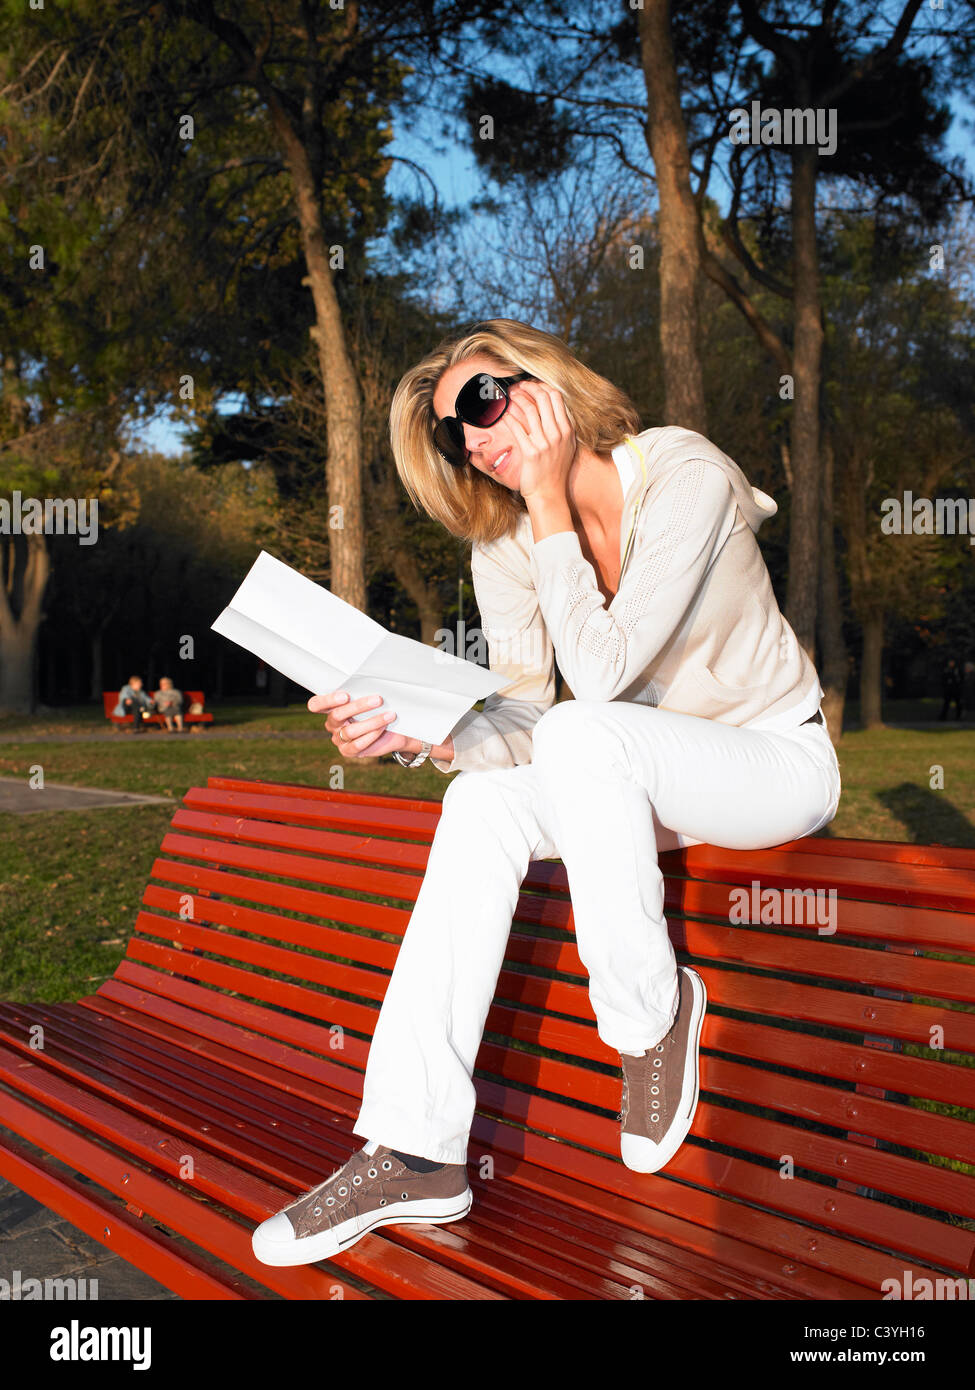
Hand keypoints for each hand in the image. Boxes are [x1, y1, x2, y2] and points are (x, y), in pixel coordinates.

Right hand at [309, 690, 410, 759]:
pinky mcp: (348, 751)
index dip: (327, 700)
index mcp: (331, 708)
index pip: (316, 704)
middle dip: (358, 706)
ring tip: (389, 714)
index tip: (345, 695)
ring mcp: (338, 739)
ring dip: (372, 721)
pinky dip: (372, 734)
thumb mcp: (369, 700)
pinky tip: (383, 727)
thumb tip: (371, 684)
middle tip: (378, 699)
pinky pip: (357, 744)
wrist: (391, 732)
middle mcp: (332, 723)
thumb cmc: (377, 710)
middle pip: (337, 715)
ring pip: (350, 731)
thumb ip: (363, 693)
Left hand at [503, 381, 575, 501]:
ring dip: (517, 398)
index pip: (556, 397)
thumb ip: (561, 428)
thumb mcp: (566, 447)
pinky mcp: (530, 452)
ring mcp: (545, 443)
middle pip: (543, 399)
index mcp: (567, 430)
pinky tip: (502, 413)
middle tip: (517, 386)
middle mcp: (557, 434)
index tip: (531, 385)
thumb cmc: (555, 471)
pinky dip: (509, 417)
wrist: (549, 494)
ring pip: (530, 410)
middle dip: (528, 388)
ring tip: (508, 395)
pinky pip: (517, 428)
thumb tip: (551, 409)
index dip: (542, 387)